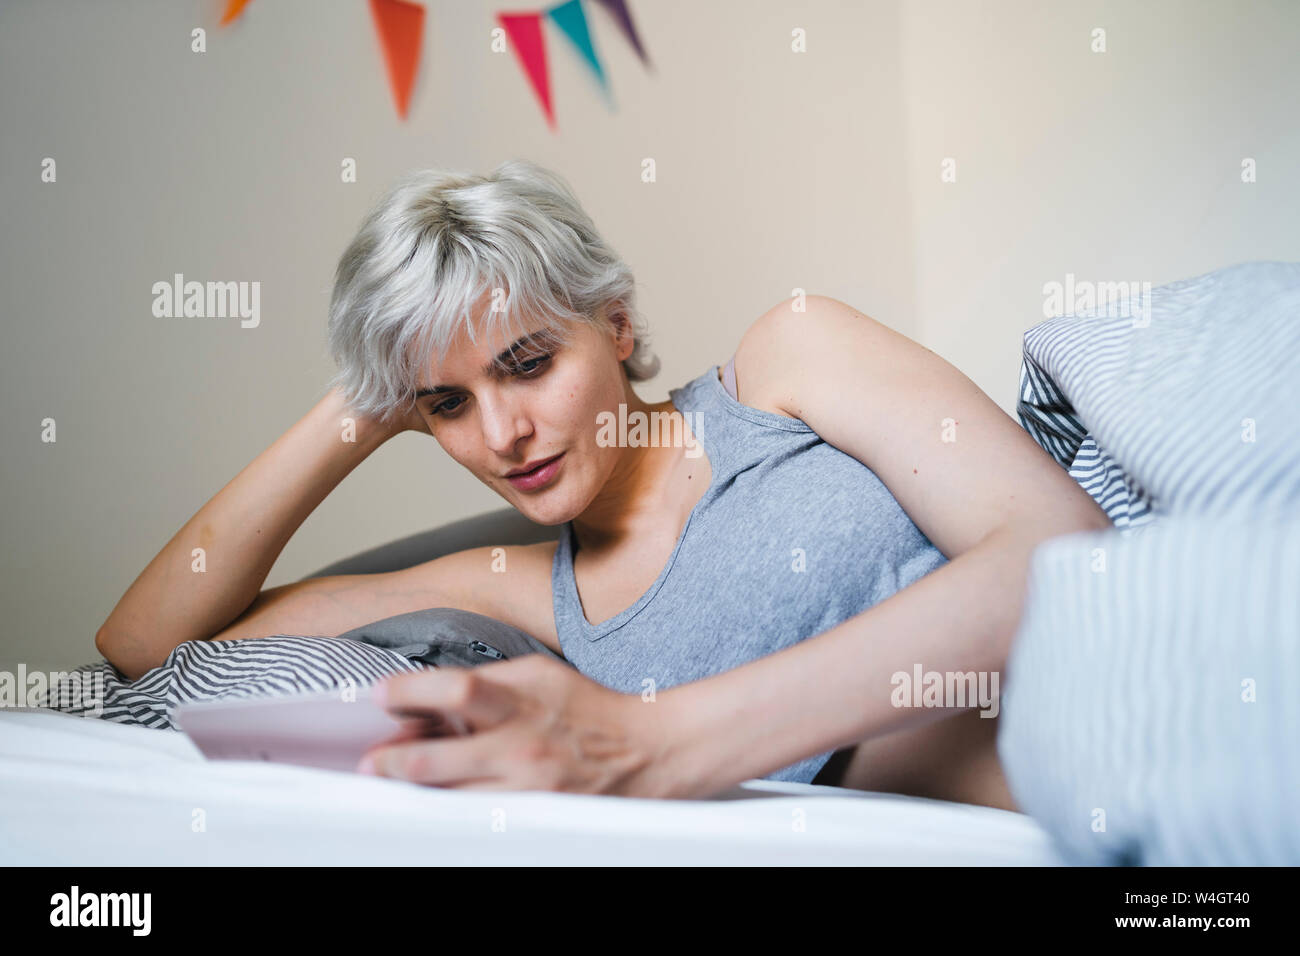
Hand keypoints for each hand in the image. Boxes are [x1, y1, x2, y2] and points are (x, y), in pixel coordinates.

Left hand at [357, 656, 673, 795]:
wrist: (649, 752)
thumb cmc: (589, 708)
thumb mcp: (540, 675)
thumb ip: (487, 684)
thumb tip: (428, 703)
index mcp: (524, 699)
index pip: (455, 688)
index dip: (407, 691)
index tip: (380, 695)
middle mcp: (522, 746)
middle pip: (434, 760)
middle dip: (391, 761)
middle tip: (372, 760)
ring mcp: (527, 790)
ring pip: (448, 800)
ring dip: (415, 791)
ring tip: (397, 781)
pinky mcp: (534, 819)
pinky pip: (476, 820)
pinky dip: (452, 810)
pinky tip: (441, 802)